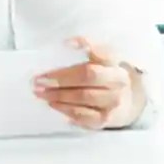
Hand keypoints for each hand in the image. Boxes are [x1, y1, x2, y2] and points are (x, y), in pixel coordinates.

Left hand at [33, 37, 147, 129]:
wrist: (124, 102)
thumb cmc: (104, 77)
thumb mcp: (99, 60)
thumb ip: (86, 50)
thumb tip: (65, 44)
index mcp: (114, 62)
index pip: (102, 52)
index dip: (85, 45)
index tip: (66, 44)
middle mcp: (117, 81)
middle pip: (88, 75)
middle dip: (61, 77)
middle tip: (39, 79)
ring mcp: (113, 102)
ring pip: (84, 97)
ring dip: (58, 95)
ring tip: (40, 92)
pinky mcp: (105, 119)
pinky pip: (83, 116)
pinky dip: (65, 110)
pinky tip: (53, 105)